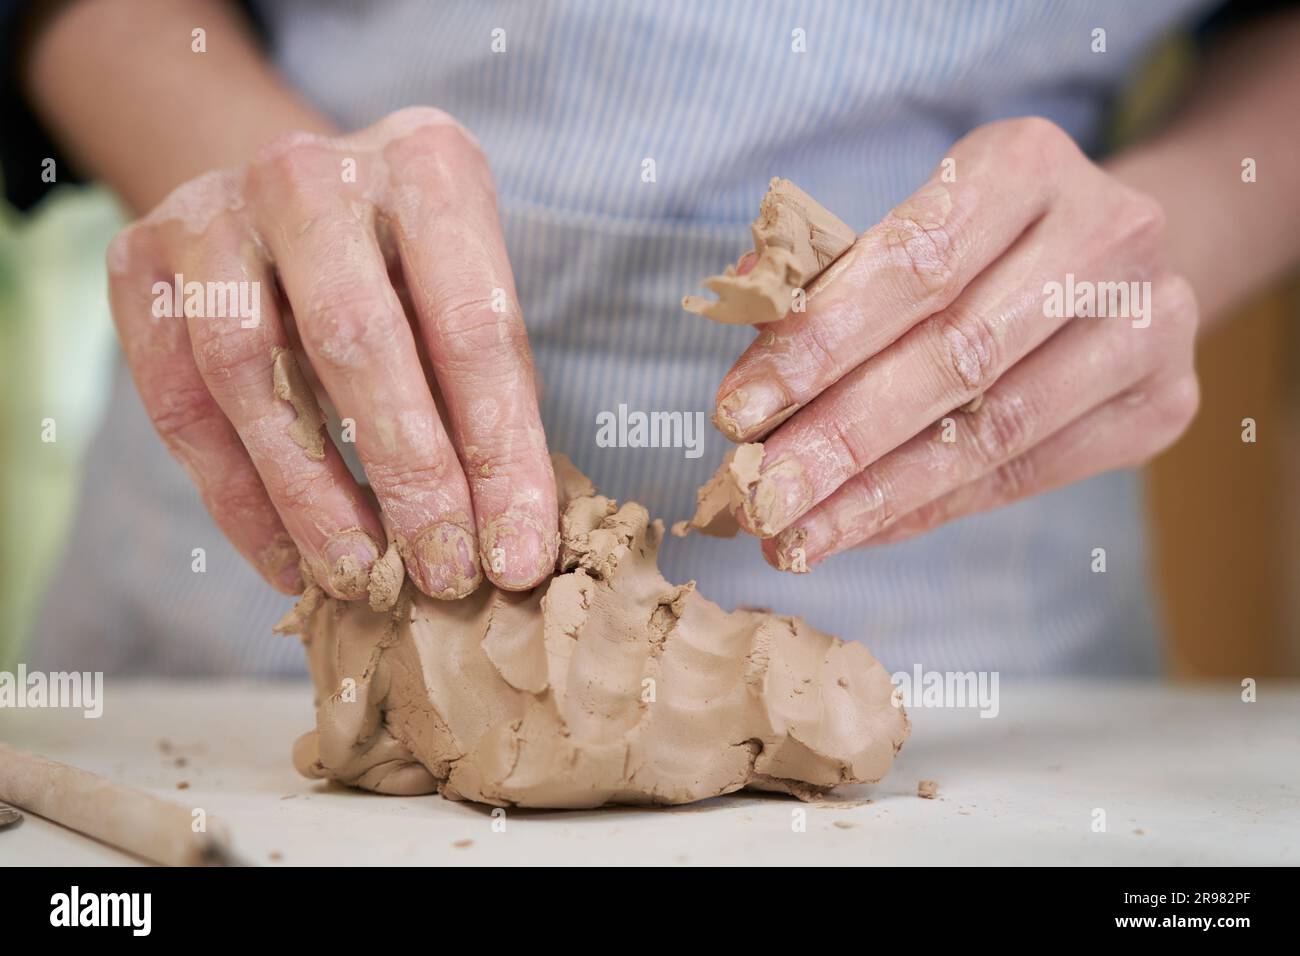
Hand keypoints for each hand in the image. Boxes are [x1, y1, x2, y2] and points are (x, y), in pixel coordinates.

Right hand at [107, 107, 556, 599]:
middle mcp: (312, 170)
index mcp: (426, 164)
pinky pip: (179, 402)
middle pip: (358, 338)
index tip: (517, 555)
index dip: (500, 454)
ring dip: (310, 496)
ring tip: (361, 578)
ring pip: (248, 371)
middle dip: (410, 477)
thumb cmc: (410, 266)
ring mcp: (214, 209)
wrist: (293, 197)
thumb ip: (490, 395)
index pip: (473, 324)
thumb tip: (512, 541)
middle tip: (444, 577)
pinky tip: (288, 559)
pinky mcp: (142, 262)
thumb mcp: (469, 295)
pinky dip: (236, 497)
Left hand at [713, 117, 1199, 570]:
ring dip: (877, 494)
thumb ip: (823, 281)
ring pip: (995, 430)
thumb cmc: (972, 246)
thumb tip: (741, 342)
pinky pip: (1025, 473)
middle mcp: (1108, 236)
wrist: (1107, 264)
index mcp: (1028, 163)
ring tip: (795, 535)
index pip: (916, 264)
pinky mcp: (1163, 402)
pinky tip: (858, 530)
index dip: (821, 344)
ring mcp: (1151, 323)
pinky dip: (928, 507)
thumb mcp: (901, 229)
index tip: (737, 412)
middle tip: (758, 496)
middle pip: (957, 355)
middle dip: (840, 437)